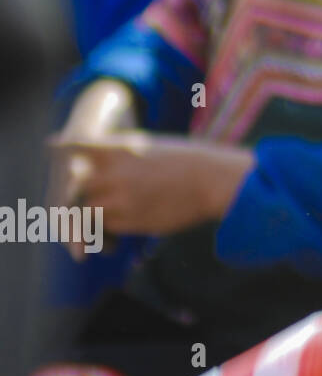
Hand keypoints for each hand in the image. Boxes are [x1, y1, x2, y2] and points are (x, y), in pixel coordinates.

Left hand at [46, 131, 253, 240]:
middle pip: (73, 186)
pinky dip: (107, 229)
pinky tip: (117, 228)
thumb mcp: (151, 146)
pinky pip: (107, 228)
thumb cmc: (187, 160)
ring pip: (87, 211)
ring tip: (96, 217)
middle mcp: (114, 174)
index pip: (74, 147)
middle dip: (72, 191)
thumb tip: (98, 160)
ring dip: (89, 214)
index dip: (61, 148)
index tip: (55, 147)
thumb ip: (121, 153)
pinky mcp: (132, 221)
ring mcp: (122, 199)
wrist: (213, 180)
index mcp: (119, 149)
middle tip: (72, 195)